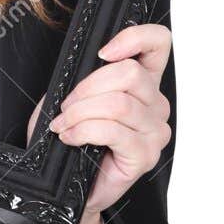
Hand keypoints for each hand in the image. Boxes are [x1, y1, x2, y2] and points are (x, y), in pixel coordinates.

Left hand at [28, 23, 172, 217]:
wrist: (68, 186)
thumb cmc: (72, 140)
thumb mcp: (74, 98)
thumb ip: (87, 76)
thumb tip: (86, 61)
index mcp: (144, 83)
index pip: (158, 44)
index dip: (134, 37)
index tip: (103, 51)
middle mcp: (155, 105)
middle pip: (130, 73)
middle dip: (88, 87)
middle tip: (67, 106)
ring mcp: (154, 131)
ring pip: (118, 103)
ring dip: (80, 112)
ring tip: (65, 124)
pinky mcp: (145, 155)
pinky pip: (112, 130)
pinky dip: (83, 130)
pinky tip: (70, 137)